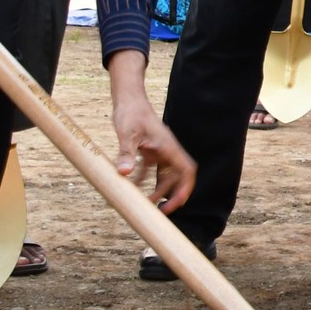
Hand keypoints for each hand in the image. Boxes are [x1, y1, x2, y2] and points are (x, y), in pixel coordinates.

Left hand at [112, 92, 195, 212]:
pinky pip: (150, 169)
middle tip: (162, 210)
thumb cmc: (131, 113)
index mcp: (168, 148)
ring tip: (148, 203)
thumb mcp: (128, 135)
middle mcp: (167, 150)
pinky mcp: (148, 149)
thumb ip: (127, 155)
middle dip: (172, 194)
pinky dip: (144, 179)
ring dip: (159, 189)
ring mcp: (158, 150)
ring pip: (165, 175)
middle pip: (178, 177)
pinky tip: (132, 187)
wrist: (128, 99)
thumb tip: (124, 174)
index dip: (186, 188)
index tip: (178, 203)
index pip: (187, 171)